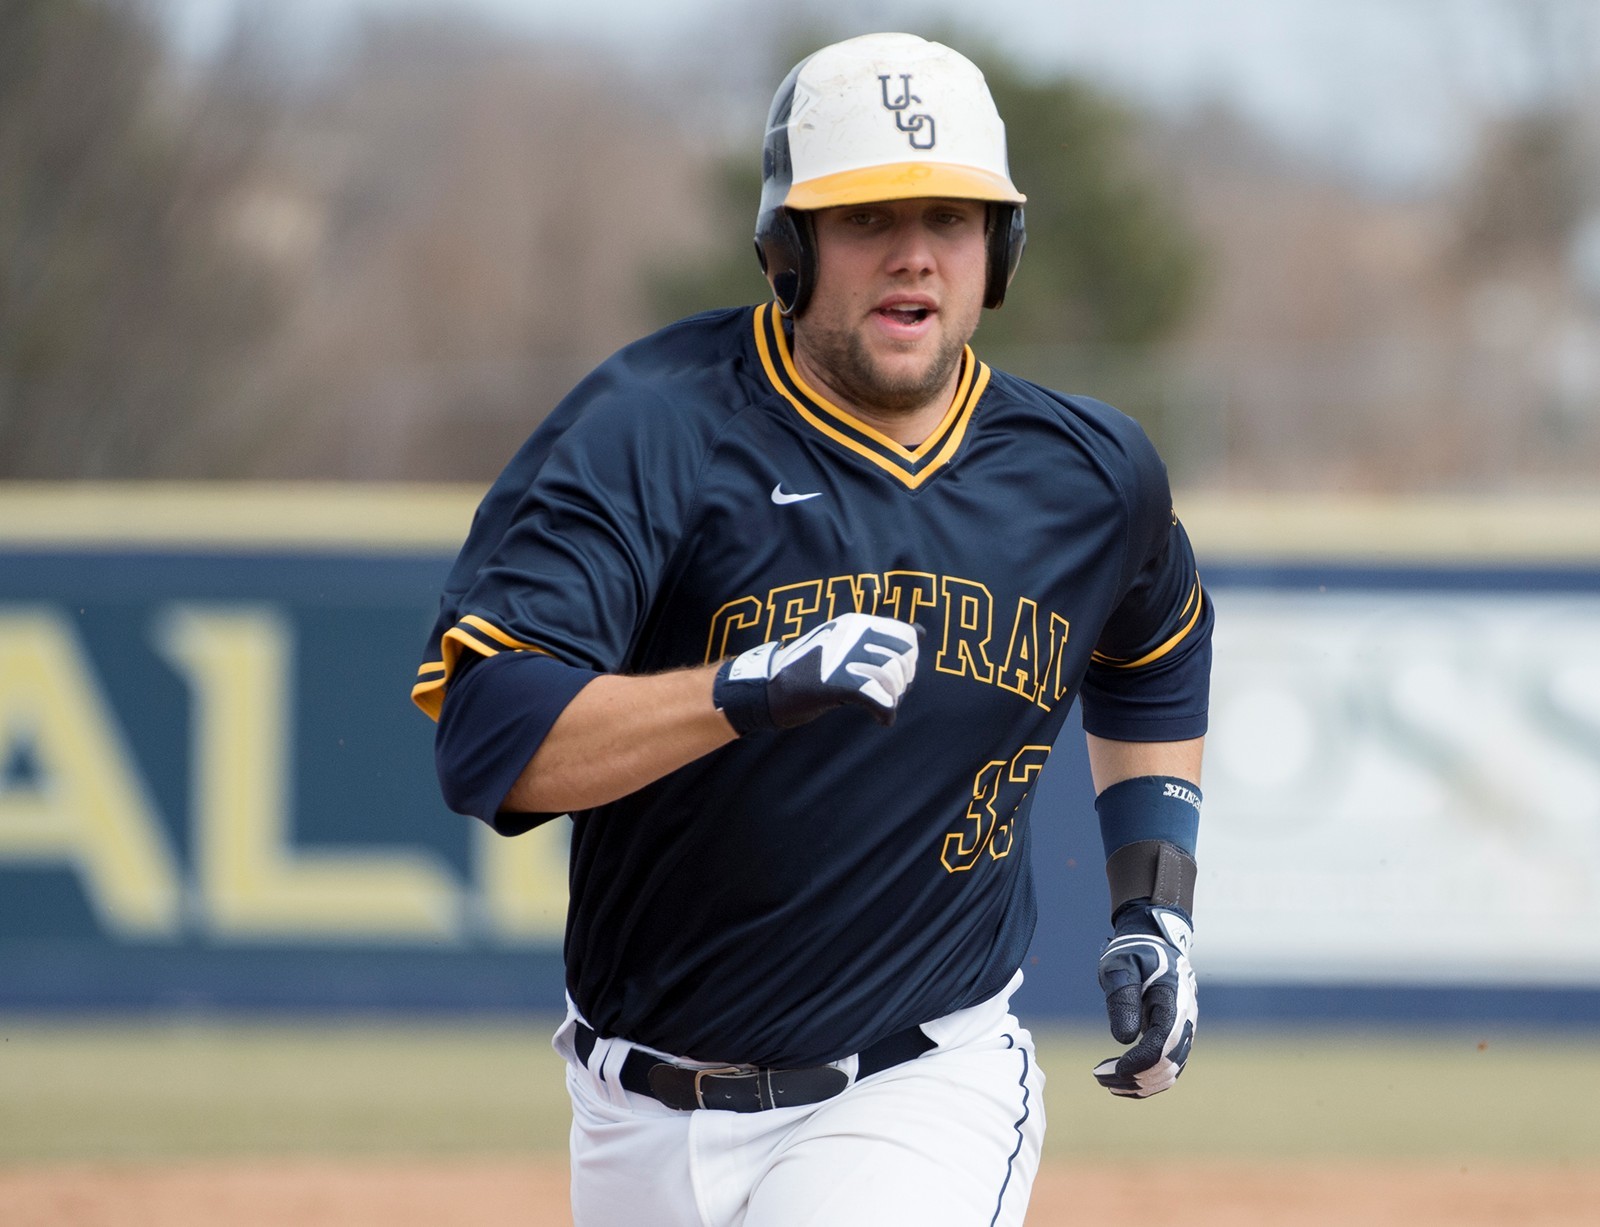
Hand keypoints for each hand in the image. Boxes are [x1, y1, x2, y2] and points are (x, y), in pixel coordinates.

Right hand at [714, 613, 919, 732]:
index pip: (906, 636)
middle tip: (887, 695)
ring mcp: (844, 657)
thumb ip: (880, 639)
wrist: (770, 690)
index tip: (895, 675)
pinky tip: (882, 720)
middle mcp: (853, 635)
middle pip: (902, 660)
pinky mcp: (837, 683)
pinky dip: (885, 713)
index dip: (908, 660)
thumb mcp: (845, 645)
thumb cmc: (810, 671)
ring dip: (892, 699)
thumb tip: (921, 631)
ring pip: (892, 680)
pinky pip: (878, 699)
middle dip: (902, 682)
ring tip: (880, 707)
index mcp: (856, 623)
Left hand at [1092, 903, 1196, 1097]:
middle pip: (1168, 1065)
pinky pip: (1167, 1068)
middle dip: (1134, 1078)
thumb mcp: (1120, 966)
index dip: (1137, 1063)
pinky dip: (1146, 1080)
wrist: (1154, 944)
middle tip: (1099, 1077)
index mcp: (1174, 1000)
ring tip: (1106, 1082)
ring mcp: (1183, 1030)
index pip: (1162, 1044)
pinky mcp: (1175, 1037)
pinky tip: (1121, 1080)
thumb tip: (1124, 1040)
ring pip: (1170, 1072)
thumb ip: (1122, 998)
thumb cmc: (1134, 953)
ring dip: (1140, 1084)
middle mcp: (1185, 1020)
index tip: (1109, 1070)